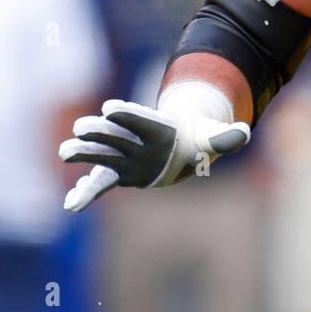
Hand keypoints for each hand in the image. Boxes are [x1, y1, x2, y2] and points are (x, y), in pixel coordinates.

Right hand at [59, 86, 249, 212]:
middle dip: (99, 129)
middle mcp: (135, 138)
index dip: (128, 113)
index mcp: (157, 127)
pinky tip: (71, 204)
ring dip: (83, 152)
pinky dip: (86, 192)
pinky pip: (100, 183)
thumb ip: (226, 138)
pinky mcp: (118, 172)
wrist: (179, 146)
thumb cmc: (196, 140)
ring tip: (65, 152)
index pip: (142, 118)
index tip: (111, 107)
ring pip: (101, 153)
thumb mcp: (212, 140)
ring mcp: (123, 155)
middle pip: (115, 132)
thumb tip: (245, 133)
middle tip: (81, 127)